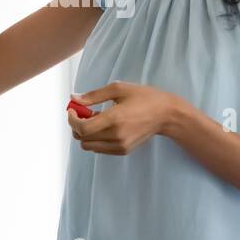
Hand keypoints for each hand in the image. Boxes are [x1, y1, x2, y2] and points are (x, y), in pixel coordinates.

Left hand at [66, 81, 183, 155]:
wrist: (166, 115)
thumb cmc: (144, 97)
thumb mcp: (119, 89)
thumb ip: (94, 95)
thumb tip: (74, 98)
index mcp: (114, 118)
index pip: (82, 128)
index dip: (72, 120)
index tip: (72, 110)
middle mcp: (116, 135)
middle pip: (82, 138)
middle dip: (77, 125)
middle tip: (84, 113)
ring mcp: (120, 145)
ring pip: (89, 146)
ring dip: (86, 134)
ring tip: (96, 120)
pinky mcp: (124, 150)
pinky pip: (100, 149)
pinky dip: (96, 139)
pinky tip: (105, 127)